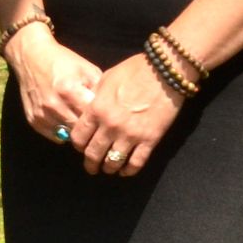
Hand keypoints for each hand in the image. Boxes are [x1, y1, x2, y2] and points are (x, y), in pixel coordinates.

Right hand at [8, 28, 100, 143]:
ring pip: (68, 135)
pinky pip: (55, 136)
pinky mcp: (33, 120)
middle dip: (92, 128)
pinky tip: (67, 119)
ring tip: (83, 122)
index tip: (109, 119)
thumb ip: (100, 91)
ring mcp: (41, 114)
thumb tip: (111, 112)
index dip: (103, 119)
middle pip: (82, 129)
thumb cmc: (63, 62)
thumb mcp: (87, 70)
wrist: (30, 57)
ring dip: (77, 131)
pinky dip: (63, 131)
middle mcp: (53, 105)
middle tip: (99, 125)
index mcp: (68, 90)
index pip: (93, 116)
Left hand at [67, 53, 185, 176]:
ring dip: (108, 168)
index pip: (78, 137)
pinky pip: (136, 162)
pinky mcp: (150, 139)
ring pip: (113, 161)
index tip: (81, 148)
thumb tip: (88, 110)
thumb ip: (95, 98)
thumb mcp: (105, 80)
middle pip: (93, 153)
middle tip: (91, 168)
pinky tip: (126, 171)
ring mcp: (130, 134)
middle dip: (90, 163)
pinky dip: (129, 170)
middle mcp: (110, 125)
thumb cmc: (133, 71)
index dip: (78, 145)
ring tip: (108, 170)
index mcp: (96, 109)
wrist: (164, 72)